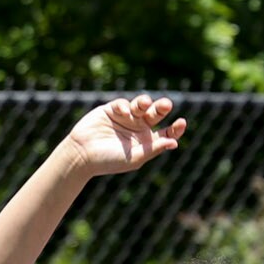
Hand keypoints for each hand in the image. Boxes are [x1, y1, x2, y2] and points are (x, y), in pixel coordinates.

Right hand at [62, 95, 185, 176]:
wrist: (82, 155)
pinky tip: (123, 112)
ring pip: (141, 105)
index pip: (166, 132)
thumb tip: (174, 142)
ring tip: (145, 103)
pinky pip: (122, 104)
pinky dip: (124, 106)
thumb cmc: (109, 161)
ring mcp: (125, 118)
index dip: (175, 128)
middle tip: (166, 105)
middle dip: (161, 108)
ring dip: (144, 102)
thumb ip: (153, 149)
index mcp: (146, 142)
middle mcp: (138, 128)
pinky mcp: (112, 110)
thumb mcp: (134, 158)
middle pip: (155, 114)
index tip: (181, 123)